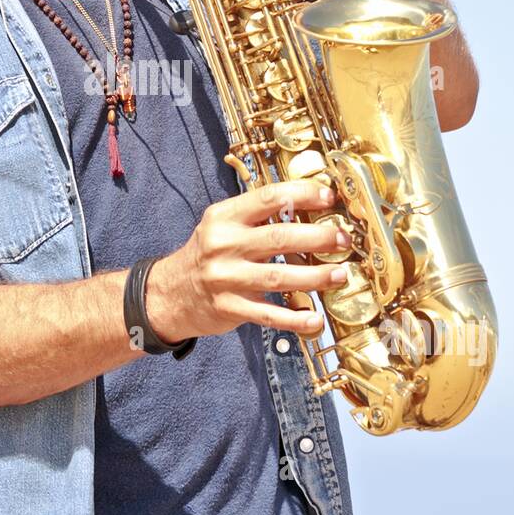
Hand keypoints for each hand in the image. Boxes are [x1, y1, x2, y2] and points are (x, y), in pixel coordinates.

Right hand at [144, 180, 350, 343]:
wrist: (170, 294)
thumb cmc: (208, 255)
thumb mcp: (223, 226)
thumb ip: (258, 217)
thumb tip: (310, 207)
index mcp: (224, 217)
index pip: (268, 198)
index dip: (302, 195)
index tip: (329, 198)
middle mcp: (223, 244)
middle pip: (279, 237)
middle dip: (318, 237)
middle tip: (343, 239)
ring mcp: (226, 278)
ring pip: (279, 277)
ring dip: (315, 277)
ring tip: (339, 274)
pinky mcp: (230, 308)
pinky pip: (269, 315)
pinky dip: (296, 319)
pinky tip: (316, 319)